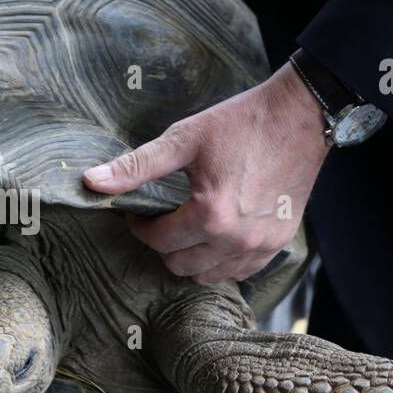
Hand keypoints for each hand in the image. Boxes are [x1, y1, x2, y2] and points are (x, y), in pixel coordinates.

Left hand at [83, 62, 329, 284]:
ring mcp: (262, 245)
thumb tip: (92, 182)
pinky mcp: (279, 243)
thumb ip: (136, 166)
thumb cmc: (240, 123)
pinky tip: (215, 239)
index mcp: (211, 215)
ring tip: (186, 231)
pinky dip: (222, 263)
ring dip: (191, 259)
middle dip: (163, 246)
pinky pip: (241, 272)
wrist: (300, 116)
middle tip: (161, 222)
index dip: (141, 228)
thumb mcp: (184, 138)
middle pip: (181, 265)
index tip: (138, 214)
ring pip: (210, 276)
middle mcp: (238, 239)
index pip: (159, 241)